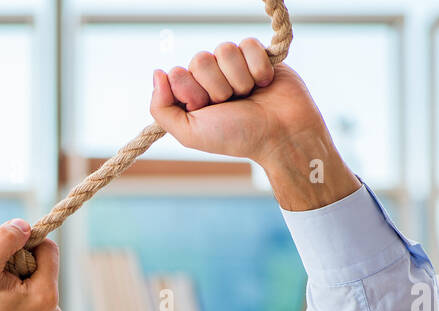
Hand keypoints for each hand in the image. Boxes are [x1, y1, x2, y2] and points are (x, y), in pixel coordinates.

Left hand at [149, 39, 359, 209]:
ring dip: (239, 79)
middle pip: (200, 60)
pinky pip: (247, 44)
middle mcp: (210, 78)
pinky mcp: (257, 55)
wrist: (281, 135)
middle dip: (217, 87)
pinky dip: (257, 68)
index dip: (192, 92)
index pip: (177, 73)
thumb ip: (162, 108)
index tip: (206, 109)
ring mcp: (234, 66)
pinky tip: (264, 84)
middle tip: (231, 104)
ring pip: (224, 50)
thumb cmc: (237, 137)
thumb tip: (157, 73)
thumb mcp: (190, 133)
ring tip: (249, 96)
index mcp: (191, 95)